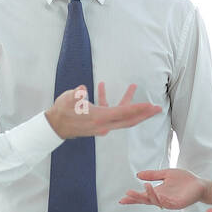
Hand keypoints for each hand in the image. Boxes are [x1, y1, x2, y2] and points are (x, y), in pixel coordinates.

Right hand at [46, 82, 160, 139]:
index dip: (137, 109)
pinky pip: (107, 110)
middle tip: (157, 108)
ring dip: (129, 103)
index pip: (123, 113)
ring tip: (133, 86)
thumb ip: (76, 95)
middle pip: (128, 120)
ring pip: (121, 115)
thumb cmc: (61, 112)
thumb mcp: (67, 101)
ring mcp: (101, 124)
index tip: (150, 106)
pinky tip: (101, 85)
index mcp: (99, 118)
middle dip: (143, 114)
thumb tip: (82, 90)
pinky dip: (108, 99)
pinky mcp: (97, 121)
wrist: (54, 126)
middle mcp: (104, 123)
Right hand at [120, 168, 207, 209]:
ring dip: (148, 195)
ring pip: (154, 201)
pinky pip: (165, 201)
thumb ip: (153, 175)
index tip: (122, 199)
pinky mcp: (176, 204)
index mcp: (158, 192)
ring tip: (142, 187)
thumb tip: (138, 175)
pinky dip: (158, 196)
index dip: (133, 197)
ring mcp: (168, 203)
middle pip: (146, 200)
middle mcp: (161, 199)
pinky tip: (154, 190)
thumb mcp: (166, 174)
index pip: (143, 196)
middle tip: (127, 195)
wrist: (199, 185)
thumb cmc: (185, 180)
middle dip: (136, 198)